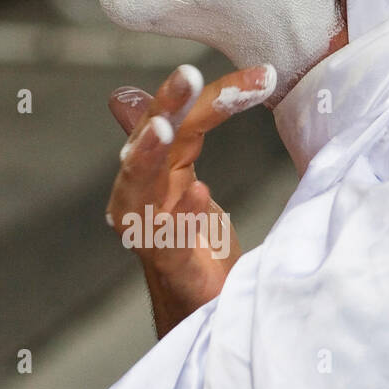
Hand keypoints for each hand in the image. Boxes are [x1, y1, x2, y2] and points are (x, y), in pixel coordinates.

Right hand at [107, 61, 276, 328]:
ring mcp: (151, 238)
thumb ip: (168, 140)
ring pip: (140, 192)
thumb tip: (125, 95)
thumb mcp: (184, 186)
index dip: (208, 97)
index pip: (178, 124)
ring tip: (167, 130)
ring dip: (150, 158)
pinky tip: (198, 194)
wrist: (196, 314)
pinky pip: (168, 245)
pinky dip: (181, 219)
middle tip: (187, 75)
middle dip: (166, 108)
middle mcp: (142, 200)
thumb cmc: (192, 249)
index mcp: (154, 175)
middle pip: (149, 147)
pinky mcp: (172, 274)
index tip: (263, 74)